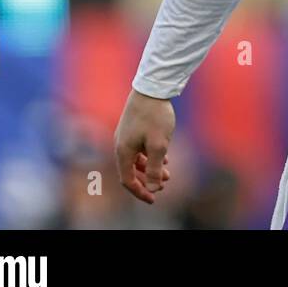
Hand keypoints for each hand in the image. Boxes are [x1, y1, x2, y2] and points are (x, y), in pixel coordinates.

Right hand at [114, 89, 174, 203]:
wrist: (152, 87)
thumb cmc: (155, 116)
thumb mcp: (159, 145)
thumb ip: (154, 168)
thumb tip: (153, 188)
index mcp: (123, 151)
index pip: (127, 180)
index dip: (140, 191)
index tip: (154, 199)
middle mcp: (120, 145)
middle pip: (131, 171)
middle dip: (148, 180)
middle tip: (164, 185)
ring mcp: (126, 135)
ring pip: (137, 159)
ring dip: (151, 167)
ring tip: (168, 172)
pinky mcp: (133, 127)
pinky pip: (139, 148)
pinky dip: (151, 156)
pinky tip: (165, 157)